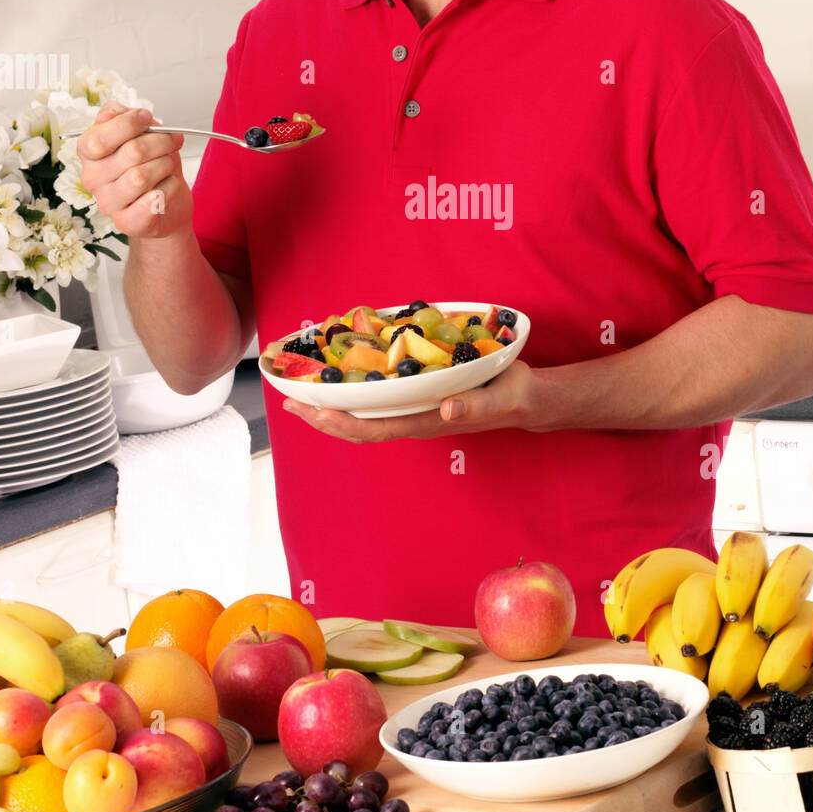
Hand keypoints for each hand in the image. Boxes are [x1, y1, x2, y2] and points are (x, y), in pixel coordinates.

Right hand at [76, 102, 189, 238]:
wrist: (167, 202)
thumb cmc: (151, 164)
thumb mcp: (139, 133)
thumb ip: (123, 117)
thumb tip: (112, 113)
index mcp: (90, 153)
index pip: (98, 138)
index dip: (128, 124)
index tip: (148, 118)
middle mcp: (92, 179)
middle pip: (131, 153)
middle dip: (160, 142)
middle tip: (173, 141)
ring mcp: (107, 203)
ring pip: (141, 177)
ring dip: (165, 165)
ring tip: (168, 165)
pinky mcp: (127, 222)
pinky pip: (153, 200)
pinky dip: (169, 188)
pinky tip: (167, 186)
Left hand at [281, 359, 543, 442]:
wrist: (523, 398)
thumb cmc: (509, 396)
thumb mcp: (496, 398)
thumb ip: (473, 406)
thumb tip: (446, 411)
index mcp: (426, 422)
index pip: (376, 429)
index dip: (344, 423)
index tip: (316, 412)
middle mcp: (412, 420)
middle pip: (358, 427)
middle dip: (323, 418)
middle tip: (289, 403)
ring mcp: (412, 412)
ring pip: (362, 417)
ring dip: (331, 408)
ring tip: (301, 396)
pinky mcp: (415, 400)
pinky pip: (376, 403)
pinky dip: (351, 395)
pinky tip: (340, 382)